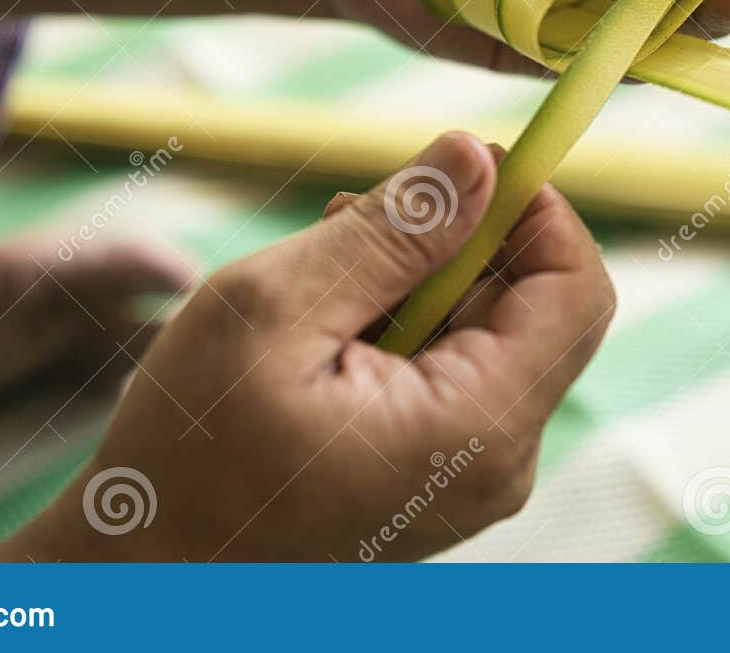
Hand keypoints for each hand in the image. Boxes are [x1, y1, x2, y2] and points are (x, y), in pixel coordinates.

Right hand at [0, 131, 614, 561]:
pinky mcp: (438, 473)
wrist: (149, 572)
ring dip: (416, 279)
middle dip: (457, 239)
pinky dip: (401, 326)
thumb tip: (476, 156)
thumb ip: (390, 229)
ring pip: (486, 329)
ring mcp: (470, 473)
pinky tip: (326, 325)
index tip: (466, 163)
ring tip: (321, 278)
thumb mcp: (274, 311)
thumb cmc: (189, 455)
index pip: (580, 288)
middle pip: (533, 302)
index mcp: (478, 427)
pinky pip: (452, 370)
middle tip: (354, 217)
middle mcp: (498, 460)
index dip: (536, 208)